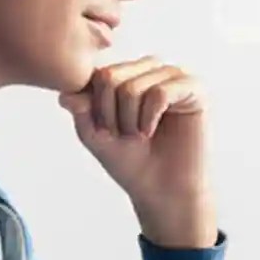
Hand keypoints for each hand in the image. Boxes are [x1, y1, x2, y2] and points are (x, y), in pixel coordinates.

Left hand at [58, 56, 216, 247]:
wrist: (162, 191)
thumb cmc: (132, 162)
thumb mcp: (94, 134)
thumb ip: (80, 109)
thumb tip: (65, 93)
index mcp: (129, 73)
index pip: (97, 73)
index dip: (95, 107)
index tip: (106, 132)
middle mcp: (151, 69)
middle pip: (111, 76)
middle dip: (110, 114)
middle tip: (125, 135)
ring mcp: (174, 76)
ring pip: (133, 86)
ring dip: (129, 120)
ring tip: (140, 135)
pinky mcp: (194, 89)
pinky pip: (160, 93)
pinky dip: (149, 118)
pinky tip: (152, 131)